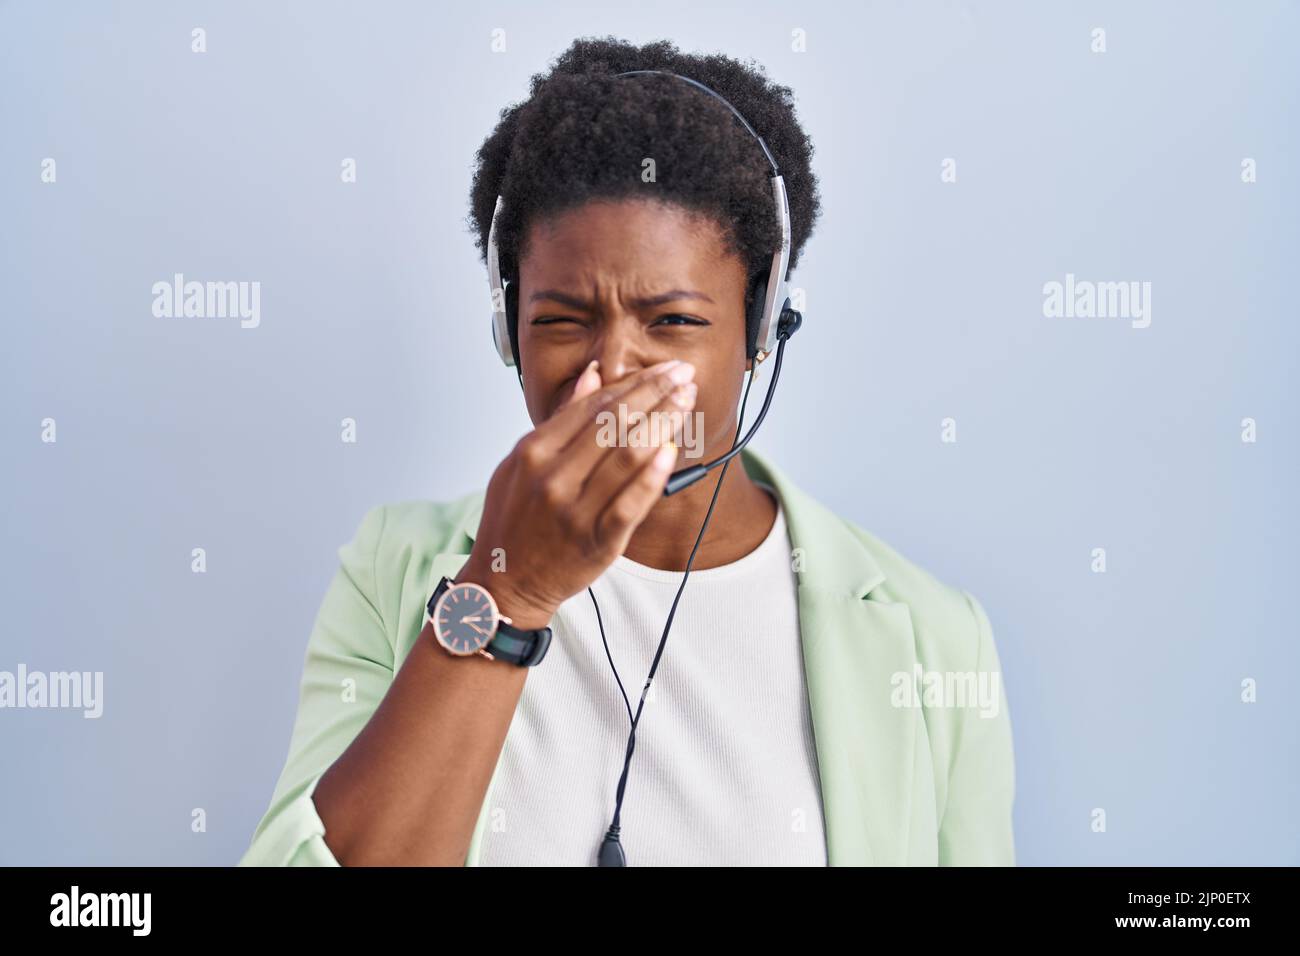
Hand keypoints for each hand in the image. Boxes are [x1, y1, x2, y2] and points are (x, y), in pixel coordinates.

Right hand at [456, 358, 698, 627]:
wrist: (505, 581)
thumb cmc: (515, 519)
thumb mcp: (522, 462)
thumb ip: (561, 419)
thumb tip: (592, 376)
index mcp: (534, 452)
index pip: (594, 406)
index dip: (634, 383)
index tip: (663, 371)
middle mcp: (553, 477)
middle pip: (614, 424)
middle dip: (655, 394)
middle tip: (684, 375)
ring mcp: (575, 510)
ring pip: (627, 456)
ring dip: (663, 423)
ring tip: (686, 402)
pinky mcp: (596, 541)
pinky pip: (630, 504)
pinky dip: (653, 476)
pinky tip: (672, 451)